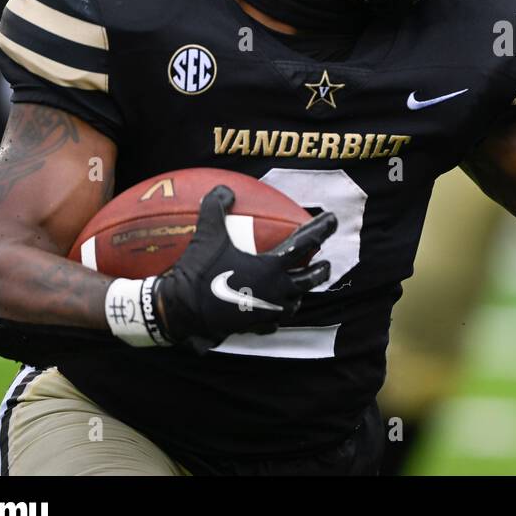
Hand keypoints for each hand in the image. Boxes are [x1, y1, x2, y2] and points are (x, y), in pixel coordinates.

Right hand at [155, 185, 333, 352]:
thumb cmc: (198, 272)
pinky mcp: (255, 326)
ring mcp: (267, 312)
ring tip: (299, 287)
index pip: (305, 244)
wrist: (182, 311)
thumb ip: (216, 208)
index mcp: (271, 268)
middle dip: (321, 270)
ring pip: (293, 304)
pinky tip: (272, 311)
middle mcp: (276, 291)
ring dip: (299, 293)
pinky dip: (277, 316)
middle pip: (309, 280)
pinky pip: (273, 323)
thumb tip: (224, 189)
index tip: (332, 220)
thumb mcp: (207, 235)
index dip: (321, 229)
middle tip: (325, 263)